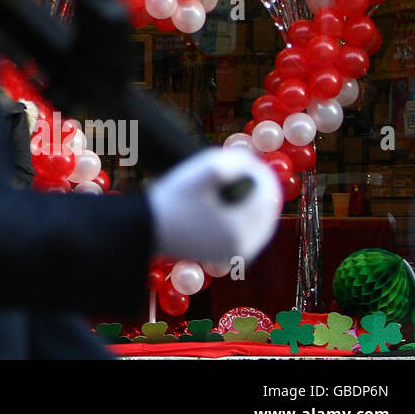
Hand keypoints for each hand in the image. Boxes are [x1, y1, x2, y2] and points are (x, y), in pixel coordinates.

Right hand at [147, 147, 281, 264]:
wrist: (146, 228)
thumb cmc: (171, 200)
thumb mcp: (199, 174)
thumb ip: (231, 162)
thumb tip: (253, 162)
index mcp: (241, 230)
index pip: (269, 193)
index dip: (261, 171)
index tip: (247, 158)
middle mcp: (245, 247)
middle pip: (268, 208)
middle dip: (258, 186)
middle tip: (241, 167)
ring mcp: (238, 254)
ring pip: (261, 220)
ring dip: (252, 199)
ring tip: (233, 181)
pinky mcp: (229, 255)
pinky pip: (250, 230)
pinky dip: (244, 213)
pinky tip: (228, 200)